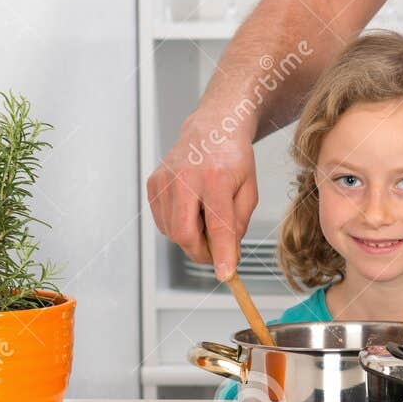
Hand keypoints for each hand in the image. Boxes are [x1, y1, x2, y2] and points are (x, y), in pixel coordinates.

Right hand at [145, 116, 258, 279]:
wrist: (212, 127)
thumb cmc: (233, 158)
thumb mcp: (249, 188)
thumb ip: (239, 223)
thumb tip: (228, 254)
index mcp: (216, 177)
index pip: (218, 224)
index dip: (221, 253)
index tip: (224, 274)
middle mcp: (186, 178)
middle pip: (185, 233)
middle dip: (201, 252)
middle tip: (217, 253)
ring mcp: (165, 180)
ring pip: (172, 231)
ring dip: (191, 237)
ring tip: (206, 216)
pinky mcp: (153, 183)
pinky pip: (163, 221)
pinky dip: (178, 225)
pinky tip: (191, 208)